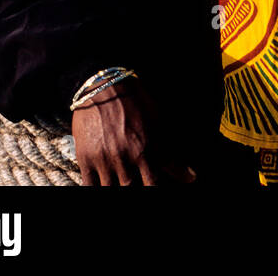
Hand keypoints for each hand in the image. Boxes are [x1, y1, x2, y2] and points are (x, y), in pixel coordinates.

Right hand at [70, 78, 194, 185]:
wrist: (106, 87)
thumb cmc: (138, 105)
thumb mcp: (160, 126)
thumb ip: (172, 157)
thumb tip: (192, 178)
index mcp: (147, 150)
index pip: (153, 184)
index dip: (154, 189)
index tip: (155, 188)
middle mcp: (126, 157)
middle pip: (130, 188)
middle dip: (134, 189)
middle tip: (134, 183)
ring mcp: (105, 159)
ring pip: (108, 189)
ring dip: (115, 188)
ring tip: (120, 182)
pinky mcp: (86, 158)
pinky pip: (89, 185)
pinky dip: (95, 188)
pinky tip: (102, 186)